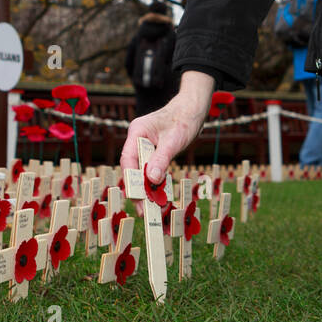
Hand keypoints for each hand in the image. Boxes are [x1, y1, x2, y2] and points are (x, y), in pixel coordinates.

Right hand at [119, 71, 212, 214]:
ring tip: (154, 209)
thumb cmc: (184, 119)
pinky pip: (151, 170)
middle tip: (144, 211)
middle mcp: (138, 139)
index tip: (136, 198)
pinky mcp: (154, 152)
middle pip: (133, 168)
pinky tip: (160, 196)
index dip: (131, 180)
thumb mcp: (174, 141)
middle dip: (138, 190)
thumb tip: (152, 180)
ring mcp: (145, 146)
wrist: (194, 109)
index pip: (128, 159)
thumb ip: (161, 159)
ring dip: (147, 189)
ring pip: (142, 171)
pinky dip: (155, 182)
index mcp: (137, 132)